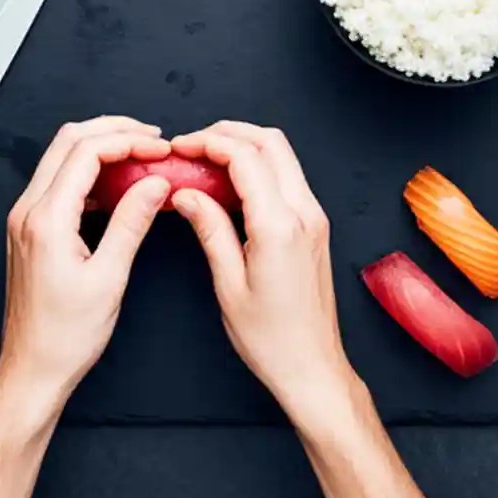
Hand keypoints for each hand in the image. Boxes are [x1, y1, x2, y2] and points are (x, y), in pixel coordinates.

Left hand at [0, 116, 172, 403]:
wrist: (32, 369)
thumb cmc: (66, 336)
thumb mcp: (109, 278)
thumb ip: (133, 223)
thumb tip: (155, 184)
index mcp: (46, 220)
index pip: (86, 152)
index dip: (127, 141)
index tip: (159, 148)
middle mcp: (28, 212)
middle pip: (68, 142)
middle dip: (112, 131)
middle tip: (151, 138)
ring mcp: (25, 219)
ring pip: (60, 158)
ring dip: (100, 148)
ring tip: (140, 156)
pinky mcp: (30, 230)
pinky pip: (57, 183)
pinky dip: (89, 173)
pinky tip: (118, 185)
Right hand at [169, 122, 358, 415]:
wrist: (312, 365)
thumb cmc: (271, 338)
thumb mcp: (228, 284)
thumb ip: (209, 230)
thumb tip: (187, 194)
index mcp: (280, 226)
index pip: (245, 158)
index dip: (209, 142)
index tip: (181, 147)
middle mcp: (304, 214)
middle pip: (270, 142)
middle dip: (229, 132)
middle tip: (193, 142)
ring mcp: (314, 218)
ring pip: (283, 156)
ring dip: (246, 145)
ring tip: (208, 157)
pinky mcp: (315, 227)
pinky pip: (289, 179)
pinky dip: (260, 167)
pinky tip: (232, 182)